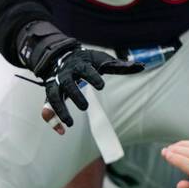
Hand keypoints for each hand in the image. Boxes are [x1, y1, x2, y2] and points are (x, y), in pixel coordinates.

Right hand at [18, 22, 133, 127]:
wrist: (60, 56)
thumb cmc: (86, 60)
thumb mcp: (102, 60)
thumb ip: (119, 65)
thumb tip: (141, 66)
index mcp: (79, 64)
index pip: (84, 69)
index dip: (92, 77)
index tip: (101, 86)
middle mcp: (65, 74)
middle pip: (67, 84)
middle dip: (75, 95)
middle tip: (85, 107)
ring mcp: (56, 85)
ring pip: (54, 98)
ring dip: (60, 111)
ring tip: (70, 123)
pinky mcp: (51, 95)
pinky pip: (47, 109)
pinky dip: (52, 120)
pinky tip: (62, 131)